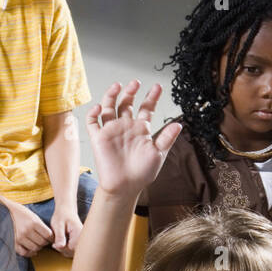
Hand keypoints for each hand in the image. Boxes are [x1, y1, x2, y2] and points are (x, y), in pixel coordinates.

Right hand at [8, 201, 52, 257]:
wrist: (5, 211)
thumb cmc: (21, 213)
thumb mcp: (33, 216)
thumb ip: (41, 226)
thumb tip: (50, 237)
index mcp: (34, 222)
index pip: (48, 235)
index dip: (51, 238)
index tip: (50, 238)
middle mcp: (27, 230)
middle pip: (42, 242)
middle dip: (45, 243)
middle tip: (44, 241)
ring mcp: (20, 237)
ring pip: (35, 248)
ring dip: (38, 247)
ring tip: (37, 244)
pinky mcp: (14, 242)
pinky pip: (24, 252)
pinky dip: (29, 253)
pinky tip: (31, 250)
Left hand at [49, 206, 82, 256]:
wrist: (66, 211)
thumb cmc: (62, 216)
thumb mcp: (58, 224)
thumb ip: (59, 236)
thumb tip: (60, 247)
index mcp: (79, 234)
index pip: (71, 249)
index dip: (61, 248)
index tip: (55, 243)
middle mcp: (83, 239)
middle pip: (73, 253)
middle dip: (63, 250)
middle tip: (57, 241)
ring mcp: (82, 241)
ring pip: (73, 253)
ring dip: (64, 249)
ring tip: (60, 240)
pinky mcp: (80, 243)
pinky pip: (73, 251)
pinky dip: (67, 249)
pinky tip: (63, 242)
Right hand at [86, 81, 181, 197]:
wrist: (125, 187)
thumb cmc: (142, 173)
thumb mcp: (158, 154)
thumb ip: (167, 138)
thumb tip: (179, 124)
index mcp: (141, 129)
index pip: (146, 108)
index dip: (152, 97)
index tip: (158, 87)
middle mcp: (126, 127)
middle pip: (127, 103)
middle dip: (131, 91)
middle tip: (136, 83)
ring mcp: (111, 130)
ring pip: (109, 107)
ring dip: (112, 95)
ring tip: (118, 86)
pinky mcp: (98, 138)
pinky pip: (92, 122)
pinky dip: (93, 113)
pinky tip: (99, 107)